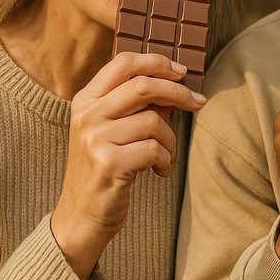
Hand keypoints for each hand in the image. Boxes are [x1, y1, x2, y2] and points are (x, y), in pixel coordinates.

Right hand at [52, 52, 206, 279]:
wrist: (81, 217)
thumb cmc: (105, 168)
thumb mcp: (112, 131)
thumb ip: (136, 106)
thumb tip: (175, 84)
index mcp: (85, 101)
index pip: (123, 63)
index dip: (157, 62)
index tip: (181, 71)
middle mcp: (86, 116)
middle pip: (143, 85)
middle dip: (178, 92)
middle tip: (198, 103)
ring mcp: (94, 139)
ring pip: (153, 121)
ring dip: (170, 141)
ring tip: (164, 157)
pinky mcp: (108, 163)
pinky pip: (155, 149)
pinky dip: (165, 160)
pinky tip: (158, 171)